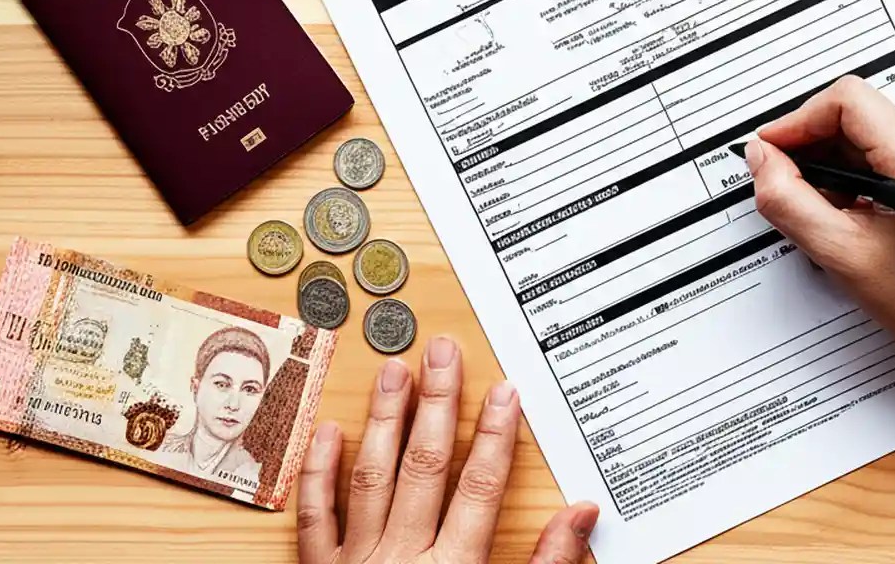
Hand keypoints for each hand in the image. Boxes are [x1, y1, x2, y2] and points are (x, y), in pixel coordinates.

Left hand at [297, 336, 598, 563]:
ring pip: (370, 479)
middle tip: (443, 350)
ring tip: (393, 371)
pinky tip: (325, 431)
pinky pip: (314, 522)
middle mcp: (403, 560)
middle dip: (438, 404)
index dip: (496, 436)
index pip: (480, 488)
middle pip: (426, 467)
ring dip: (383, 421)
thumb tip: (579, 516)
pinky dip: (317, 475)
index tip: (506, 390)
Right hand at [745, 76, 894, 362]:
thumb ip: (787, 199)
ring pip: (860, 125)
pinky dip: (847, 167)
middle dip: (810, 142)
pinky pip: (875, 142)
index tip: (771, 148)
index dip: (797, 121)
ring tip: (821, 204)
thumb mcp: (837, 251)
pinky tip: (843, 205)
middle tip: (786, 181)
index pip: (845, 101)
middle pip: (851, 109)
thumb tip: (762, 158)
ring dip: (828, 157)